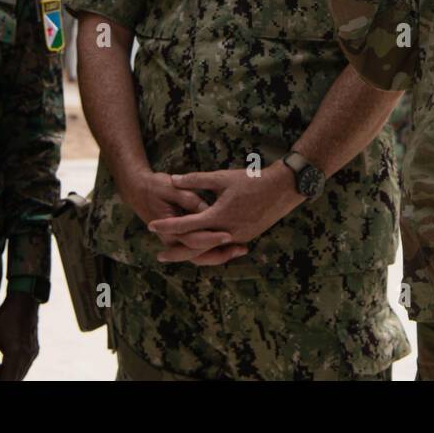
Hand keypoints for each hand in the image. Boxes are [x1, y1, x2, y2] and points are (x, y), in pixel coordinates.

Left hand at [0, 294, 38, 380]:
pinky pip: (25, 366)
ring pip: (20, 374)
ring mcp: (33, 354)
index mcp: (15, 354)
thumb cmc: (5, 318)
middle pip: (14, 379)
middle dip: (0, 378)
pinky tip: (5, 358)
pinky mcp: (35, 350)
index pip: (7, 380)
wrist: (24, 301)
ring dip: (8, 374)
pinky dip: (15, 367)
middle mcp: (27, 357)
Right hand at [120, 167, 244, 264]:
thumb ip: (188, 198)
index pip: (194, 239)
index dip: (212, 238)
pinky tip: (233, 244)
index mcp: (168, 230)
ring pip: (201, 256)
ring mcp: (177, 241)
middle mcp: (172, 241)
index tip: (229, 235)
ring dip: (220, 255)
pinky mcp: (182, 238)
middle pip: (200, 254)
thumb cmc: (154, 186)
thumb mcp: (171, 187)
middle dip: (221, 253)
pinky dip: (215, 249)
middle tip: (242, 248)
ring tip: (242, 248)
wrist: (137, 190)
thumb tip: (206, 208)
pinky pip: (200, 249)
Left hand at [148, 164, 303, 264]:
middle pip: (196, 247)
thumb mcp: (222, 177)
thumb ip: (196, 180)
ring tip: (178, 253)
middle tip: (160, 255)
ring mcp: (238, 238)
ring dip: (193, 253)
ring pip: (210, 251)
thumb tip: (174, 179)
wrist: (282, 189)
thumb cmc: (251, 180)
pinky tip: (202, 248)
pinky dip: (210, 249)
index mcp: (219, 216)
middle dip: (177, 251)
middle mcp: (227, 232)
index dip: (167, 226)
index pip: (186, 225)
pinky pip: (223, 248)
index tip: (151, 226)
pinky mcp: (246, 238)